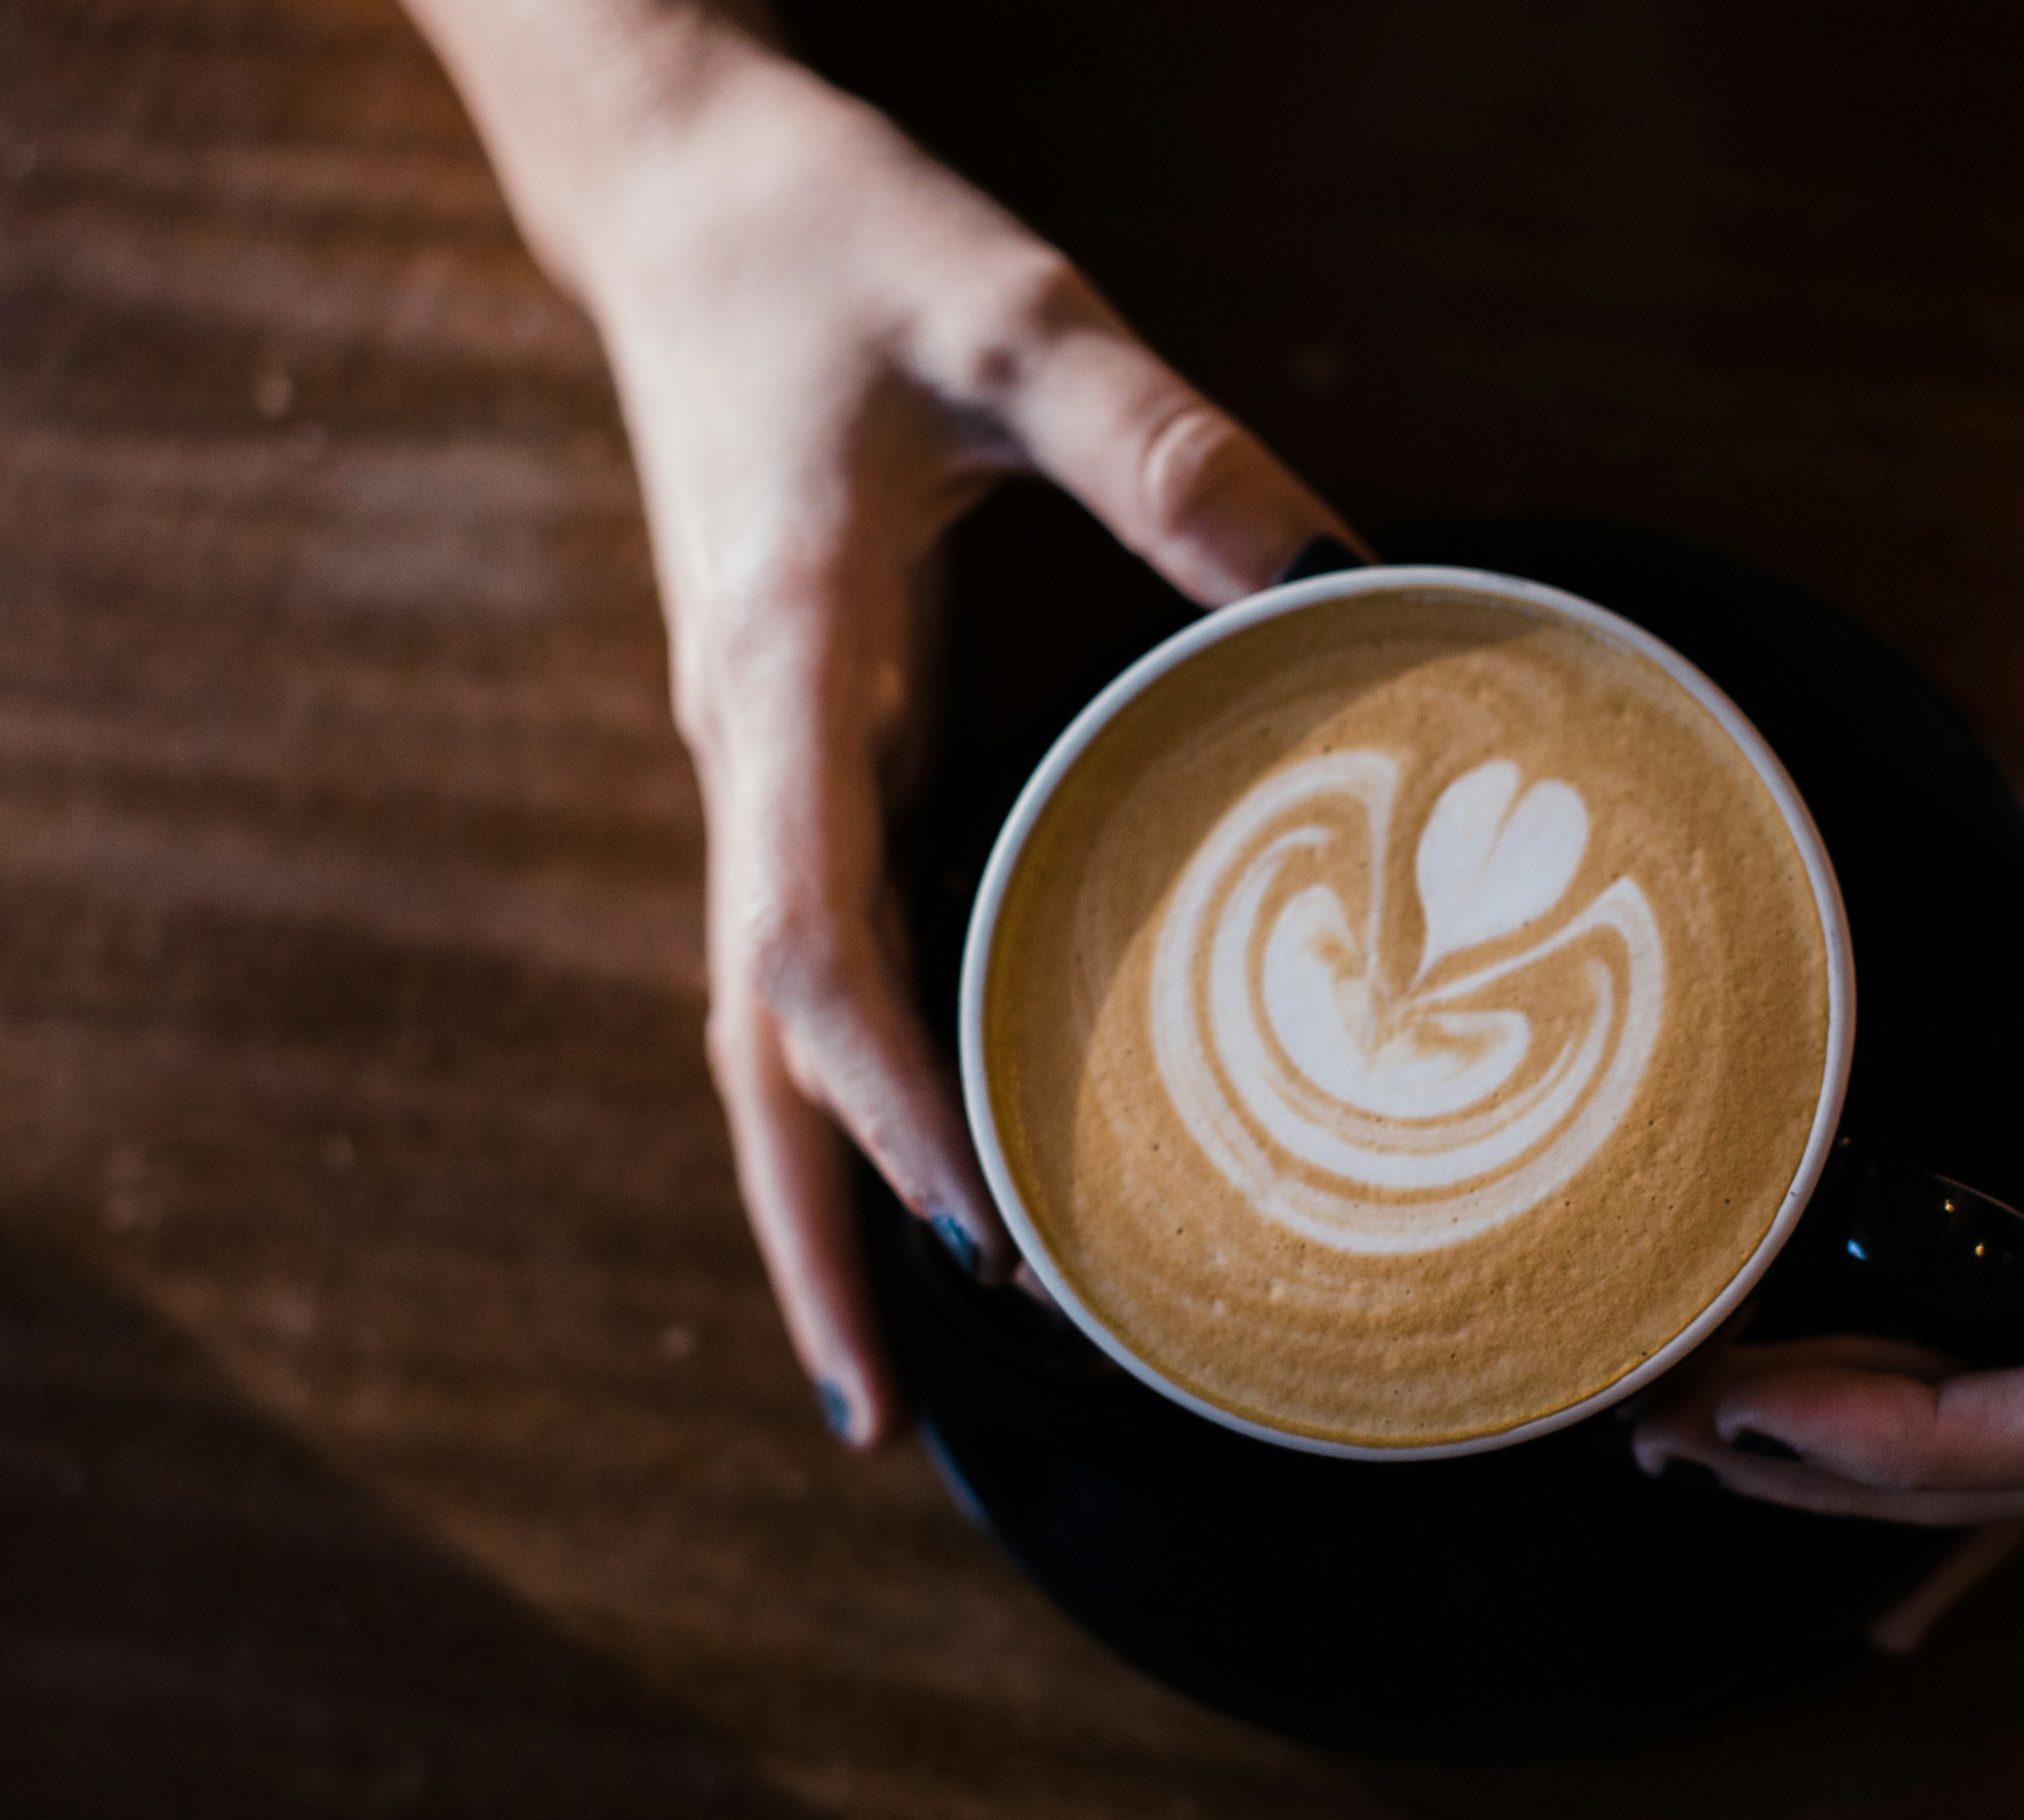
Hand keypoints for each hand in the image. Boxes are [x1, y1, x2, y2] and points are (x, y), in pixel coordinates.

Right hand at [544, 32, 1348, 1444]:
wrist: (682, 192)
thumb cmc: (831, 242)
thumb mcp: (1006, 314)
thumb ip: (1160, 447)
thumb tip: (1341, 582)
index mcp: (782, 671)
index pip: (807, 938)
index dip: (884, 1099)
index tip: (982, 1228)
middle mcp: (749, 749)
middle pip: (750, 1045)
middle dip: (804, 1232)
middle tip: (877, 1423)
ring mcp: (763, 756)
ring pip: (764, 1019)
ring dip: (815, 1188)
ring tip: (891, 1358)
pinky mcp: (799, 737)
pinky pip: (813, 945)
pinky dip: (853, 1077)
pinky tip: (925, 1152)